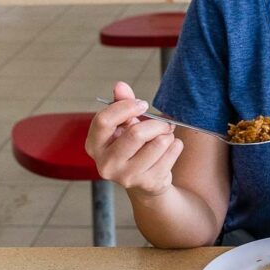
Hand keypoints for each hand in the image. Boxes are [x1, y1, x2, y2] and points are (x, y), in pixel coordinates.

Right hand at [84, 81, 183, 197]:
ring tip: (164, 137)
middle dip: (157, 123)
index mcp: (94, 145)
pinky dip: (176, 145)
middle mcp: (106, 164)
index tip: (142, 104)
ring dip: (167, 135)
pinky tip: (170, 149)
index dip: (126, 107)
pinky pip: (171, 153)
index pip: (104, 120)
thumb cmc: (133, 146)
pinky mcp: (147, 184)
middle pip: (136, 133)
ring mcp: (126, 177)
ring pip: (158, 143)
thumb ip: (122, 103)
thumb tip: (120, 85)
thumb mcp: (124, 124)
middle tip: (164, 123)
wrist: (146, 181)